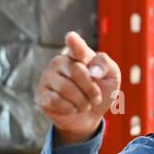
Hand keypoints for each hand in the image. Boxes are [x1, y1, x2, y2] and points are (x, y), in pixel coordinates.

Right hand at [36, 30, 120, 144]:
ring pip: (66, 89)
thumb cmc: (100, 91)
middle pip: (78, 72)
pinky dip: (70, 109)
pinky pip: (56, 101)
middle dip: (92, 90)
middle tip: (96, 98)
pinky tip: (71, 108)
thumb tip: (93, 70)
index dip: (75, 43)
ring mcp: (48, 77)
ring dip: (82, 102)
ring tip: (84, 105)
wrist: (89, 116)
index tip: (71, 37)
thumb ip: (105, 65)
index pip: (77, 47)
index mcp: (78, 54)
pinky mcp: (42, 94)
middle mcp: (60, 62)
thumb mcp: (111, 76)